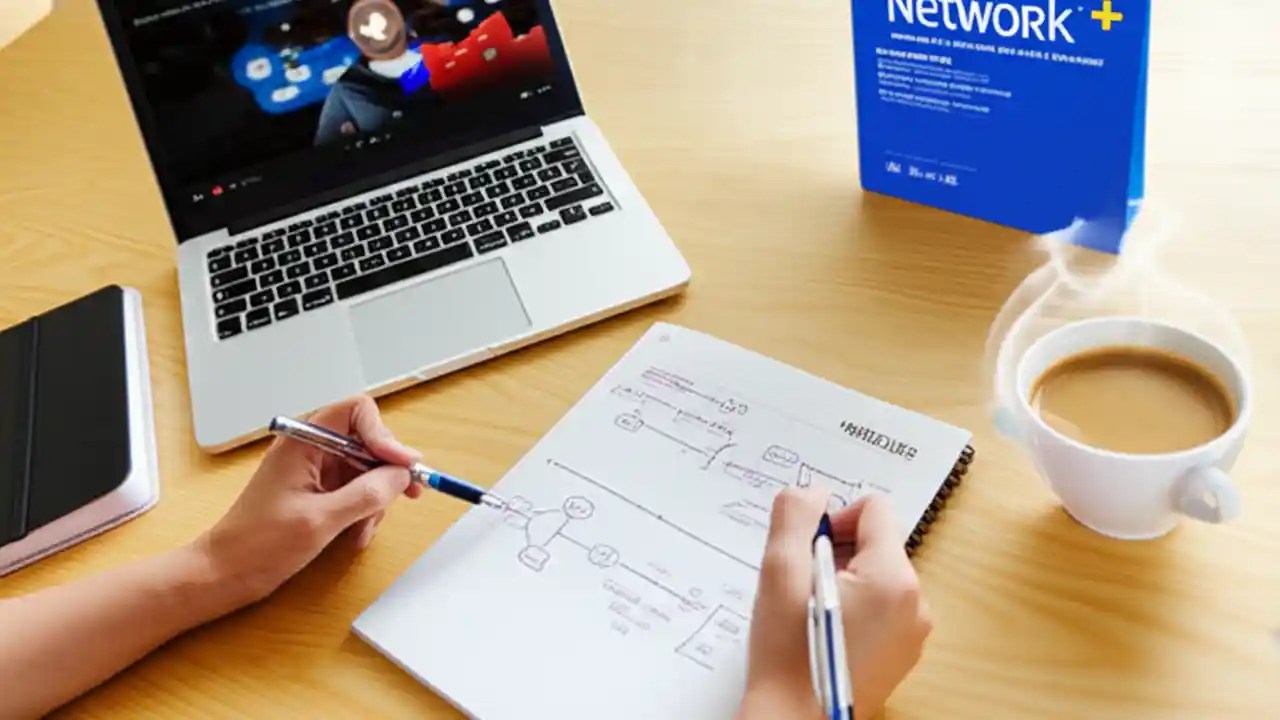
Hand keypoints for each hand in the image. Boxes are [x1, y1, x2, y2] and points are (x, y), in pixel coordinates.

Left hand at [194, 396, 423, 610]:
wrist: (224, 574)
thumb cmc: (259, 544)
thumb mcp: (321, 520)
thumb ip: (366, 494)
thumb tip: (403, 476)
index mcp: (304, 442)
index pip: (356, 412)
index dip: (384, 434)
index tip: (403, 466)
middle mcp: (311, 450)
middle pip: (367, 442)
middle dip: (387, 471)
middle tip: (410, 495)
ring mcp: (315, 473)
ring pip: (366, 471)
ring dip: (375, 500)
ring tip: (364, 530)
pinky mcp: (317, 494)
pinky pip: (354, 493)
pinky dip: (363, 512)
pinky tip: (355, 536)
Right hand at [738, 489, 932, 719]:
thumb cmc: (787, 652)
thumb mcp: (779, 572)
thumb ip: (795, 516)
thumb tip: (813, 492)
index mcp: (893, 578)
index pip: (874, 510)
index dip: (833, 520)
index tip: (805, 552)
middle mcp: (916, 602)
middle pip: (877, 543)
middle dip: (835, 552)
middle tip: (801, 585)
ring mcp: (914, 632)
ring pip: (876, 575)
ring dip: (841, 579)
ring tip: (809, 611)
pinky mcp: (903, 653)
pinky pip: (881, 607)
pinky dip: (852, 607)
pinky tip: (824, 630)